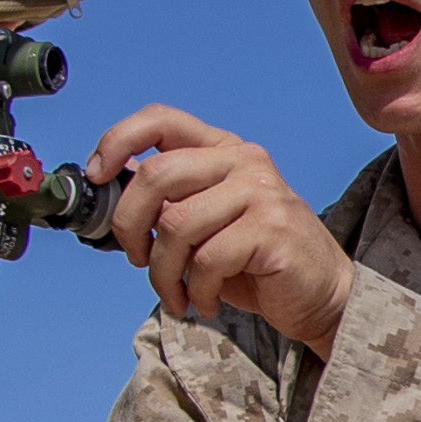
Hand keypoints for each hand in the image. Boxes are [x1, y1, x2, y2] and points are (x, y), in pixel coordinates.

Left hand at [88, 107, 350, 350]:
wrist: (322, 293)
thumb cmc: (256, 261)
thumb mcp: (206, 222)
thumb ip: (168, 203)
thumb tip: (111, 195)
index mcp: (222, 149)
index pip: (159, 120)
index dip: (118, 141)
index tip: (98, 177)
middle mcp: (242, 161)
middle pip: (156, 174)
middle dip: (129, 225)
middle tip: (136, 257)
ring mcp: (260, 192)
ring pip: (176, 225)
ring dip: (163, 272)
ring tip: (176, 293)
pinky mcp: (271, 229)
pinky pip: (206, 260)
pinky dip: (195, 291)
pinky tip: (206, 301)